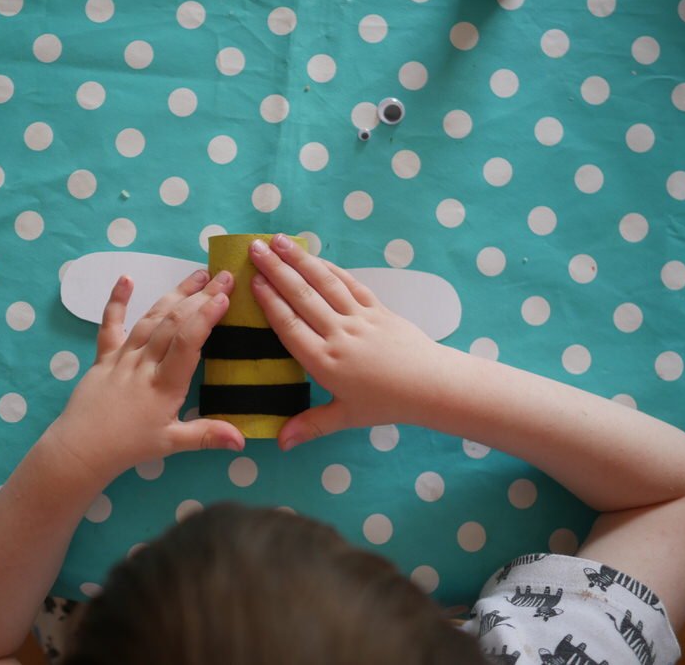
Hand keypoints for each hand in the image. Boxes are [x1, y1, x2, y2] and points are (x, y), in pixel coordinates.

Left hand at [48, 269, 245, 482]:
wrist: (81, 450)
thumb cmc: (129, 447)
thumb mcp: (171, 444)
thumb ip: (207, 436)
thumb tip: (243, 440)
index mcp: (164, 384)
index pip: (188, 342)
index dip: (206, 317)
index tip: (224, 297)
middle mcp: (144, 364)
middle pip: (174, 322)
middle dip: (201, 296)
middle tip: (224, 276)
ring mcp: (122, 356)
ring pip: (151, 318)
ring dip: (175, 294)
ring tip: (198, 275)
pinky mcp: (104, 357)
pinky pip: (110, 324)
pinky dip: (117, 300)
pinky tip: (127, 278)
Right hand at [249, 234, 447, 449]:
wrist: (432, 386)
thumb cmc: (387, 403)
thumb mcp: (346, 417)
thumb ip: (310, 425)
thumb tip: (279, 443)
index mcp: (326, 362)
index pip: (290, 326)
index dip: (270, 302)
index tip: (253, 281)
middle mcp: (339, 335)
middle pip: (302, 296)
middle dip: (277, 270)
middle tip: (254, 248)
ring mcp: (359, 318)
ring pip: (325, 283)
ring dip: (300, 259)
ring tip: (278, 240)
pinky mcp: (377, 308)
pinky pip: (350, 283)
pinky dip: (331, 268)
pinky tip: (315, 257)